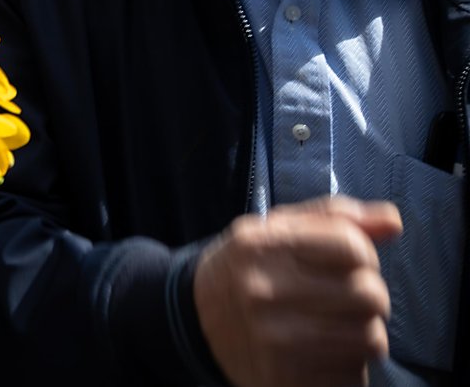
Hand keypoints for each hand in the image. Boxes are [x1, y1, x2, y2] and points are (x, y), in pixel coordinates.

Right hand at [194, 196, 399, 386]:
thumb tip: (393, 221)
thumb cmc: (246, 269)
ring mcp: (276, 340)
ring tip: (335, 325)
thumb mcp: (275, 229)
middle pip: (369, 294)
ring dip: (363, 331)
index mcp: (262, 246)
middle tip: (344, 297)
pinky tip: (323, 352)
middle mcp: (265, 292)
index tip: (348, 262)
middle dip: (368, 295)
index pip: (353, 246)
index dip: (363, 254)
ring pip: (370, 337)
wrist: (194, 323)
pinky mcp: (289, 380)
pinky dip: (349, 363)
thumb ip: (333, 218)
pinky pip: (354, 373)